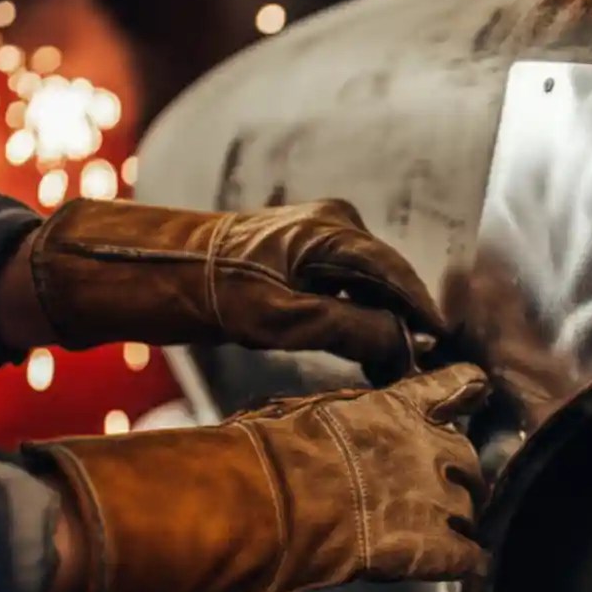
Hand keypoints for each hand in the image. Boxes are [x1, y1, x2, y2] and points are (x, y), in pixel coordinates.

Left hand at [1, 198, 439, 383]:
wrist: (149, 269)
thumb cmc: (211, 291)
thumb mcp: (284, 319)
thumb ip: (351, 328)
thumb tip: (403, 345)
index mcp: (334, 230)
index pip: (398, 275)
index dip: (422, 314)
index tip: (441, 347)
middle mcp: (333, 223)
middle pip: (386, 277)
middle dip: (400, 320)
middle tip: (410, 368)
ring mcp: (315, 233)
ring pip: (364, 281)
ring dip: (376, 320)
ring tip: (385, 364)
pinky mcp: (296, 249)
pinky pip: (341, 281)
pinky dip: (353, 311)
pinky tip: (354, 344)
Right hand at [24, 363, 490, 591]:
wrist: (261, 502)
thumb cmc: (262, 452)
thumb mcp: (299, 414)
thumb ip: (336, 418)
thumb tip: (311, 420)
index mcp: (399, 405)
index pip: (460, 385)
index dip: (468, 393)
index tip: (475, 393)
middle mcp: (428, 445)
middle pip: (469, 455)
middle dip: (455, 470)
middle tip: (434, 485)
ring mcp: (435, 496)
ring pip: (471, 504)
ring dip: (455, 515)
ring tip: (433, 526)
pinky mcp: (429, 547)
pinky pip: (466, 556)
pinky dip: (461, 560)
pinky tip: (454, 563)